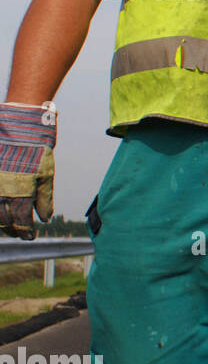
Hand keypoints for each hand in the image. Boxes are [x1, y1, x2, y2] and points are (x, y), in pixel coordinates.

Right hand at [0, 103, 55, 239]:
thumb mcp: (46, 174)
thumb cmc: (37, 150)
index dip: (26, 232)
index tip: (31, 236)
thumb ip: (44, 198)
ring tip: (9, 227)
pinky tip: (0, 211)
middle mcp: (3, 190)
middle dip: (12, 229)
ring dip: (1, 222)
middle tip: (20, 234)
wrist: (19, 127)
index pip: (21, 221)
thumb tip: (44, 218)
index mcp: (21, 192)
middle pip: (4, 219)